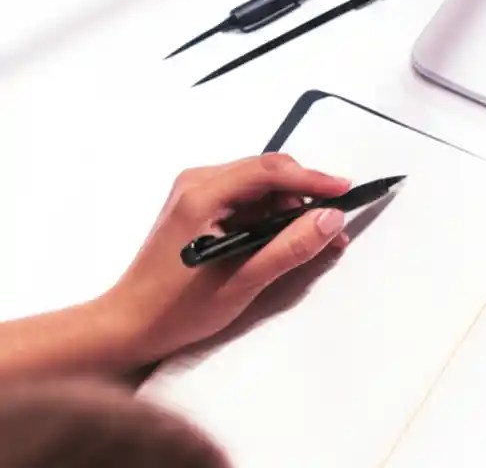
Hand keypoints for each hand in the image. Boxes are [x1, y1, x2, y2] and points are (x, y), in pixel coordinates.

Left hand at [99, 153, 351, 365]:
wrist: (129, 325)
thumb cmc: (177, 308)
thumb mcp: (243, 282)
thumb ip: (290, 248)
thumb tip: (331, 219)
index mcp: (202, 195)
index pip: (269, 171)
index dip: (312, 179)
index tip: (346, 191)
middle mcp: (197, 184)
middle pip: (266, 174)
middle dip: (304, 196)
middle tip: (332, 226)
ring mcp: (196, 194)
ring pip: (260, 188)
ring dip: (289, 210)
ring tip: (313, 241)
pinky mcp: (199, 208)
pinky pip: (247, 201)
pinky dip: (271, 218)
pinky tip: (284, 242)